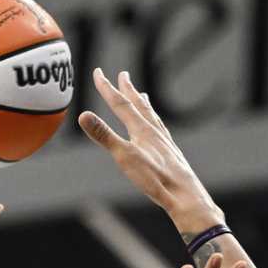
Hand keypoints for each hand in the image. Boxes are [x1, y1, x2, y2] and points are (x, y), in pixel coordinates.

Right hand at [78, 69, 222, 233]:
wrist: (184, 194)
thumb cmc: (155, 178)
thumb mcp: (124, 157)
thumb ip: (104, 135)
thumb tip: (83, 115)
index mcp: (141, 129)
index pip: (120, 104)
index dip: (107, 87)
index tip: (98, 73)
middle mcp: (154, 131)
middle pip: (139, 105)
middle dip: (128, 89)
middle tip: (123, 74)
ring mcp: (164, 141)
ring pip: (152, 117)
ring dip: (143, 104)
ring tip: (142, 95)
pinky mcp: (171, 153)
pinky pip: (161, 130)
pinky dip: (156, 123)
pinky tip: (158, 129)